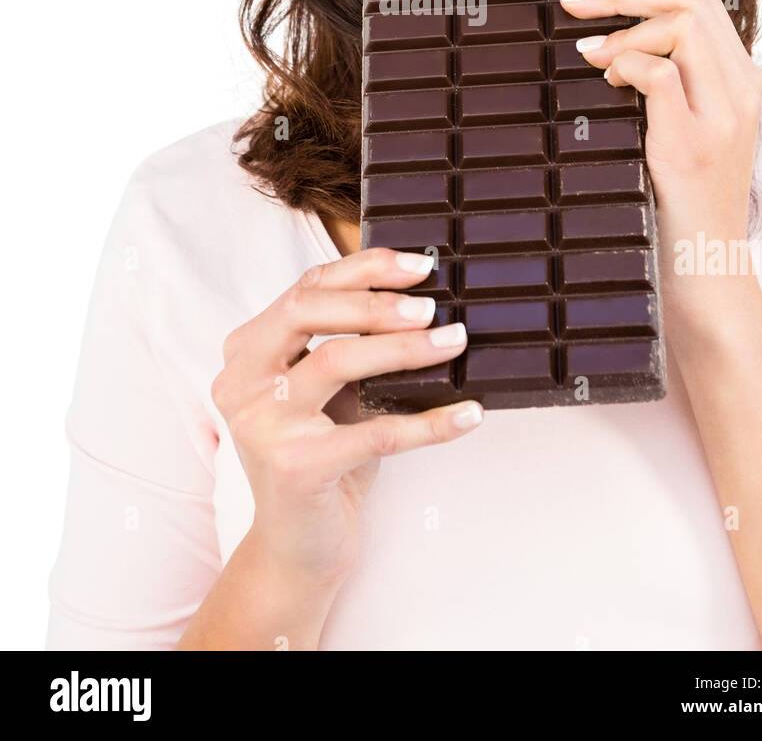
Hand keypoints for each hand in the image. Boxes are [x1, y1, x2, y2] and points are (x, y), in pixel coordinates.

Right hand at [210, 249, 480, 589]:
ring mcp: (262, 423)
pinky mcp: (294, 465)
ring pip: (338, 360)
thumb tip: (420, 300)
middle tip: (432, 307)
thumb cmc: (319, 459)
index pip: (305, 288)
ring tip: (453, 342)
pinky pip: (375, 432)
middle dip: (378, 302)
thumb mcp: (328, 393)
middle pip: (309, 311)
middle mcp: (241, 381)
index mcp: (247, 352)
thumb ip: (349, 345)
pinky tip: (466, 414)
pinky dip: (429, 423)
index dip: (365, 269)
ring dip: (406, 348)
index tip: (419, 265)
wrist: (297, 548)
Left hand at [557, 0, 761, 331]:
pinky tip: (598, 74)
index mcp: (736, 79)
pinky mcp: (692, 141)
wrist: (704, 269)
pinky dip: (623, 63)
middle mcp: (737, 87)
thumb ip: (657, 86)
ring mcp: (719, 114)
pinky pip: (659, 73)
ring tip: (581, 40)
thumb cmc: (677, 201)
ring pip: (680, 23)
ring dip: (620, 22)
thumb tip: (603, 44)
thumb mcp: (674, 130)